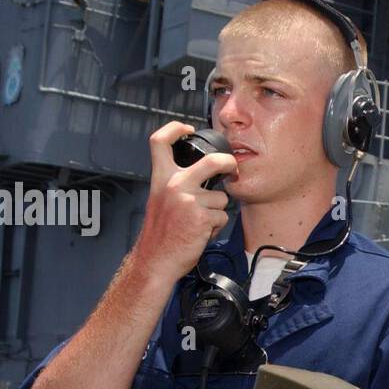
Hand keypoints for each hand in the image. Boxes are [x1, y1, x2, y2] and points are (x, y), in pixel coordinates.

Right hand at [130, 122, 238, 285]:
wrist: (156, 260)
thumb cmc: (160, 234)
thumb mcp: (160, 200)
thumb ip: (175, 184)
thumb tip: (202, 175)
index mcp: (160, 179)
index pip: (159, 142)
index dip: (175, 128)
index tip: (187, 128)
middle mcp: (174, 185)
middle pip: (212, 161)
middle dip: (229, 162)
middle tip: (232, 168)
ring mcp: (189, 200)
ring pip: (221, 198)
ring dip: (216, 212)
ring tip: (199, 223)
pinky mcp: (202, 217)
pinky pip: (222, 216)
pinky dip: (216, 226)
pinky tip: (201, 233)